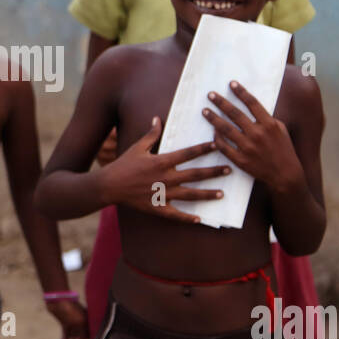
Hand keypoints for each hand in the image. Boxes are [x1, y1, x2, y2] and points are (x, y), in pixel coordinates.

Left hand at [47, 298, 87, 338]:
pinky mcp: (65, 323)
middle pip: (82, 337)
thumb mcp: (80, 321)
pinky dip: (65, 338)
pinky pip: (66, 333)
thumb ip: (84, 333)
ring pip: (74, 336)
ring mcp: (73, 323)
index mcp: (88, 320)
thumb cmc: (70, 309)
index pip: (91, 333)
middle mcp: (82, 322)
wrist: (57, 299)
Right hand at [98, 117, 230, 223]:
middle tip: (230, 169)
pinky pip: (175, 215)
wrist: (109, 185)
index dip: (204, 148)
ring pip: (190, 195)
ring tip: (223, 194)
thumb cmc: (123, 164)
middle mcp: (166, 178)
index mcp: (162, 161)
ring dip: (207, 194)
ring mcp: (163, 194)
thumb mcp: (138, 147)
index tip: (218, 144)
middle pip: (195, 174)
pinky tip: (200, 219)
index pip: (188, 153)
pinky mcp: (157, 207)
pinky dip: (187, 218)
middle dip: (213, 172)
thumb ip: (151, 134)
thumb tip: (158, 118)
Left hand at [203, 81, 304, 191]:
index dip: (241, 92)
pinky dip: (217, 139)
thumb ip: (266, 118)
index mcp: (268, 124)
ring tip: (205, 111)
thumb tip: (252, 106)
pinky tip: (212, 132)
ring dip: (214, 119)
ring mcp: (248, 148)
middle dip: (221, 103)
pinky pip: (224, 147)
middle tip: (210, 95)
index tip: (231, 83)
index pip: (252, 103)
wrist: (285, 175)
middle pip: (235, 114)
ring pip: (226, 129)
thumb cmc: (284, 149)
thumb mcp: (280, 129)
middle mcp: (257, 134)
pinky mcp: (241, 160)